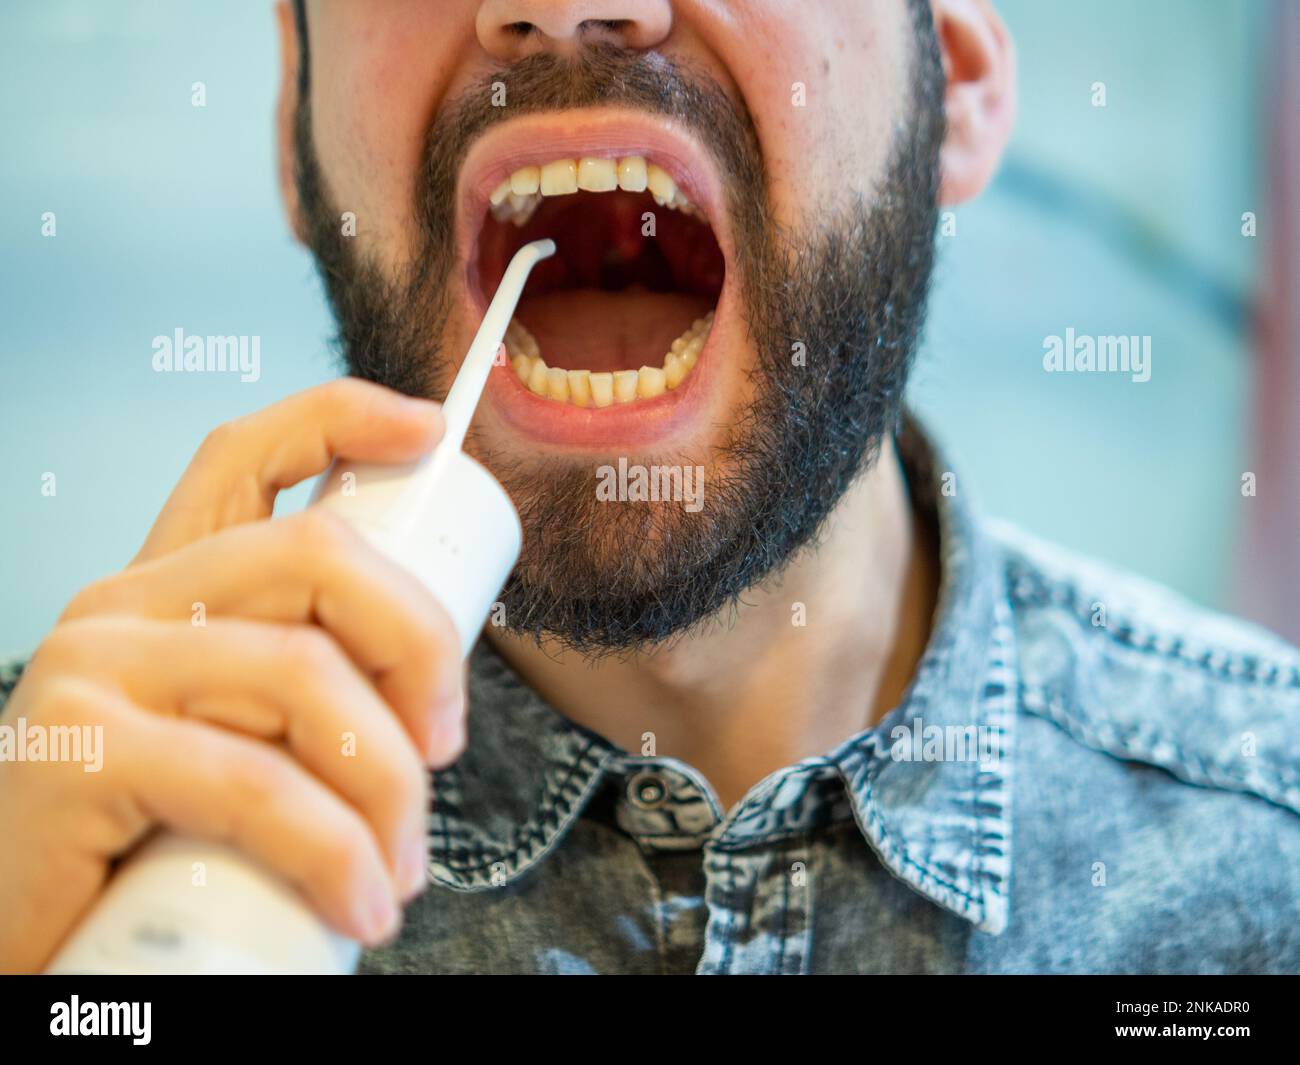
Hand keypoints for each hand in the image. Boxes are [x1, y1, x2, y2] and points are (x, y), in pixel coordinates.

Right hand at [0, 378, 463, 972]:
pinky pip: (253, 781)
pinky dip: (332, 847)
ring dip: (387, 780)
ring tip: (399, 866)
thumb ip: (292, 699)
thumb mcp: (228, 745)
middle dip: (421, 641)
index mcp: (167, 591)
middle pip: (317, 552)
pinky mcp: (77, 752)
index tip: (429, 431)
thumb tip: (427, 701)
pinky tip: (360, 898)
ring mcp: (93, 668)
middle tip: (443, 746)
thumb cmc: (141, 850)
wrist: (15, 945)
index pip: (243, 459)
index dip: (340, 419)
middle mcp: (124, 606)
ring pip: (304, 675)